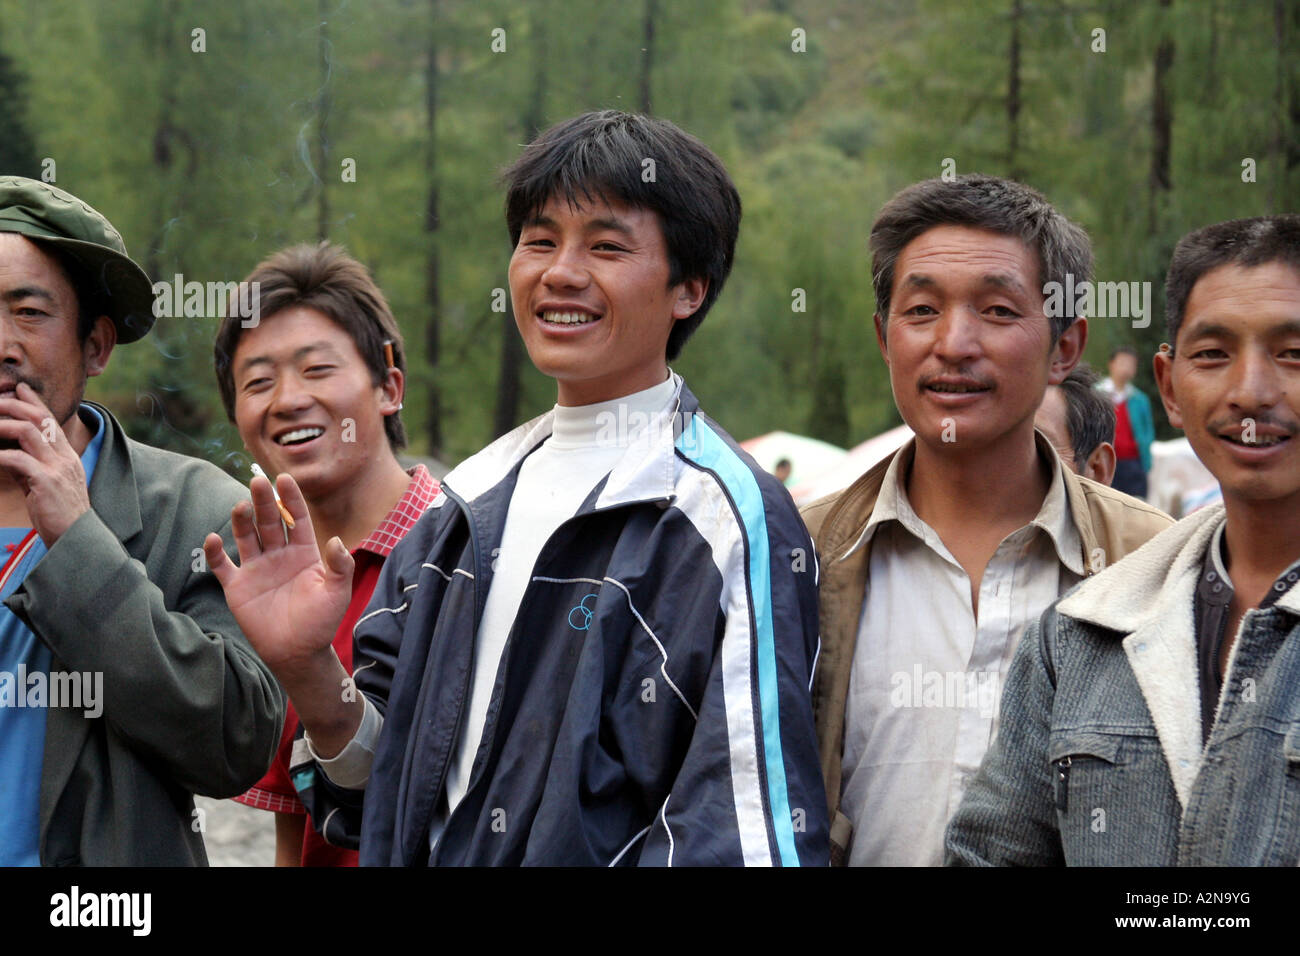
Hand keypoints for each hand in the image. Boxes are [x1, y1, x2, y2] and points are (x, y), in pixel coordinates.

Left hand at [0, 383, 92, 544]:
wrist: (78, 539)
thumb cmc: (60, 516)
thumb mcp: (46, 486)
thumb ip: (30, 468)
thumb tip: (8, 456)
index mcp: (67, 456)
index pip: (51, 420)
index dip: (33, 401)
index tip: (18, 388)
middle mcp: (65, 457)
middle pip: (39, 418)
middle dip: (13, 406)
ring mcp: (57, 468)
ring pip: (28, 431)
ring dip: (2, 425)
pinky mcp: (46, 481)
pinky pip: (17, 459)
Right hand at [203, 472, 353, 678]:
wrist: (298, 652)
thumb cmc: (321, 622)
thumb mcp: (337, 592)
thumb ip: (340, 566)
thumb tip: (338, 540)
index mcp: (304, 553)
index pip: (297, 519)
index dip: (291, 499)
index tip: (285, 479)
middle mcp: (278, 555)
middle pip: (270, 522)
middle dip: (264, 502)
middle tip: (258, 482)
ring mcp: (256, 568)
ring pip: (247, 536)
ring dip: (242, 520)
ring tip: (241, 504)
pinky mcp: (238, 586)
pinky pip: (223, 565)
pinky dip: (216, 553)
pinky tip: (213, 538)